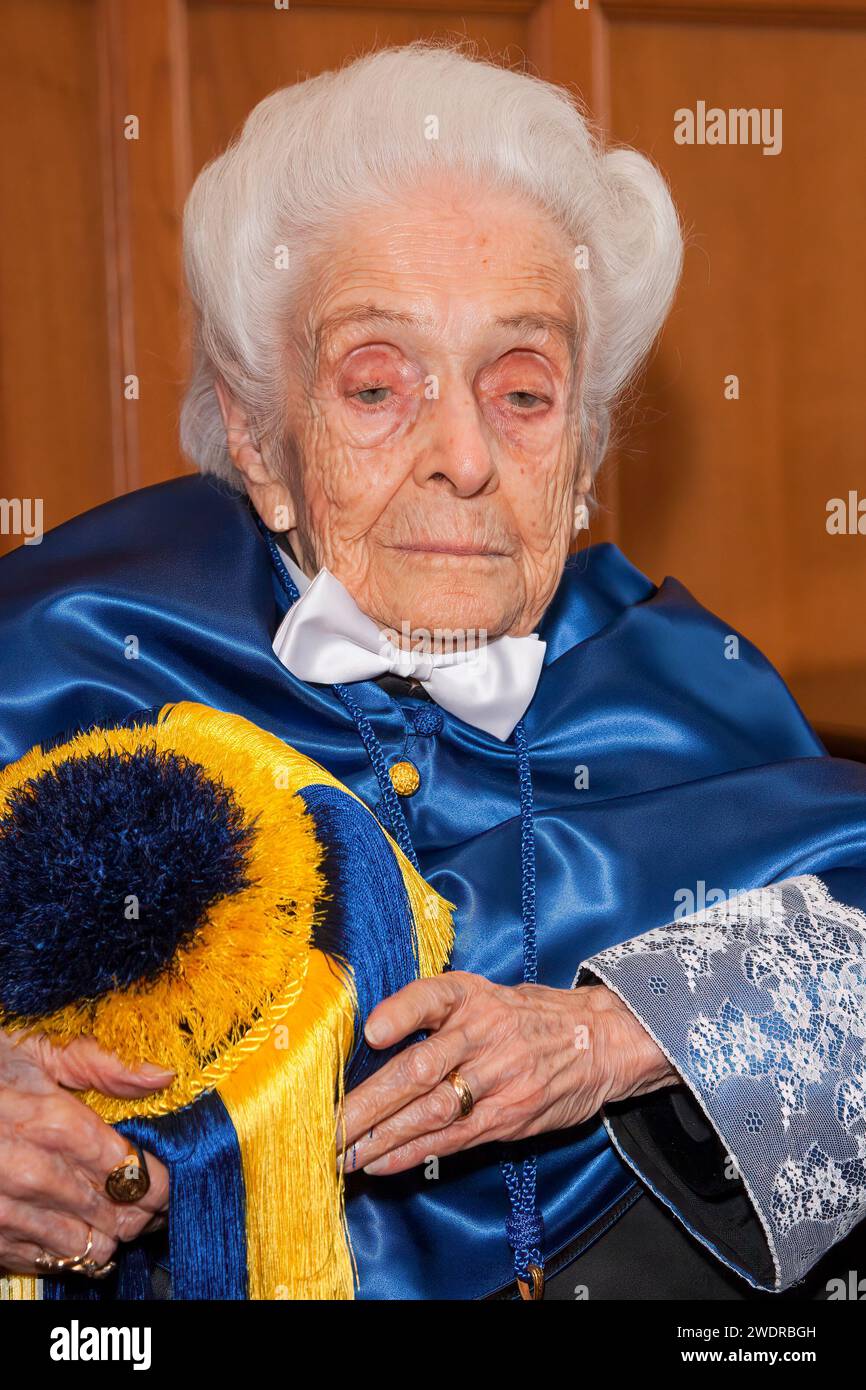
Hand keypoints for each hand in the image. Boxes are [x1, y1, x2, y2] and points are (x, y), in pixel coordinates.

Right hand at [0, 1030, 172, 1276]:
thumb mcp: (37, 1052)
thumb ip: (102, 1066)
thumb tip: (162, 1076)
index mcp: (49, 1122)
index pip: (128, 1169)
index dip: (158, 1181)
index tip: (168, 1177)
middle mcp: (29, 1174)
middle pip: (115, 1213)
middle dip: (141, 1210)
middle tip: (149, 1200)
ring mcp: (6, 1213)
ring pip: (89, 1248)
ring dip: (110, 1234)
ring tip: (114, 1215)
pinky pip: (51, 1263)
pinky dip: (72, 1251)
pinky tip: (75, 1227)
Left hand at [337, 972, 677, 1175]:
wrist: (601, 1040)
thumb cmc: (531, 1017)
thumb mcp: (491, 994)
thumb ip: (441, 1015)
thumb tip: (375, 1043)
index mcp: (474, 996)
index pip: (433, 996)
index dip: (401, 1013)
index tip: (372, 1032)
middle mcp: (485, 1033)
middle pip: (419, 1068)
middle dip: (367, 1101)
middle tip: (325, 1124)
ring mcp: (499, 1077)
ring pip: (432, 1109)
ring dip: (382, 1135)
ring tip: (342, 1152)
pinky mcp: (510, 1115)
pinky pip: (454, 1137)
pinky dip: (413, 1152)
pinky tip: (380, 1162)